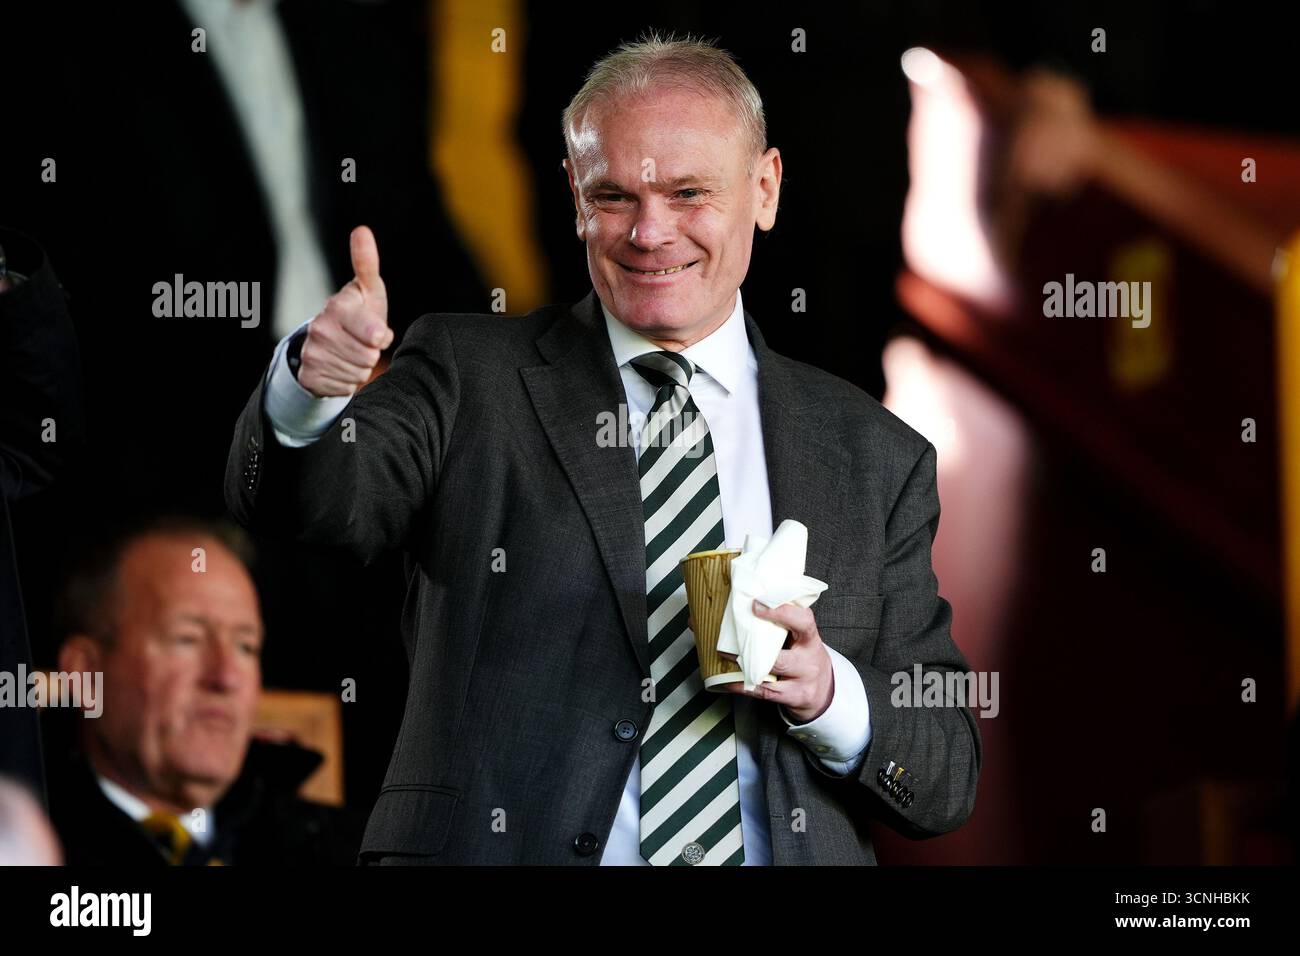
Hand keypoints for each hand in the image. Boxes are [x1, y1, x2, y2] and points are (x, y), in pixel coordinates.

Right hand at [298, 225, 393, 396]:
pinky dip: (348, 381)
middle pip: (368, 357)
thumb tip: (361, 231)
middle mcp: (320, 329)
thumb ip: (367, 264)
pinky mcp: (309, 374)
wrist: (327, 340)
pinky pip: (345, 388)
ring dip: (361, 367)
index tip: (379, 334)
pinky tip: (341, 366)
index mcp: (338, 306)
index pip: (372, 333)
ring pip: (358, 374)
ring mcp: (312, 353)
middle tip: (363, 342)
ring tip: (353, 352)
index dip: (380, 336)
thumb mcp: (368, 290)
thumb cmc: (359, 312)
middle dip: (372, 352)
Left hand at [715, 600, 834, 722]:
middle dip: (756, 647)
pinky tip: (729, 679)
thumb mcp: (803, 637)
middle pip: (781, 657)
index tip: (756, 605)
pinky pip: (763, 691)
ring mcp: (802, 681)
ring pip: (770, 674)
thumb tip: (754, 602)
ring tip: (727, 654)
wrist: (823, 688)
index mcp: (810, 639)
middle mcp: (809, 661)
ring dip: (744, 664)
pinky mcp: (793, 697)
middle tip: (734, 634)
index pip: (803, 622)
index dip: (780, 612)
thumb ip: (786, 622)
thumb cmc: (805, 656)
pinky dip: (742, 685)